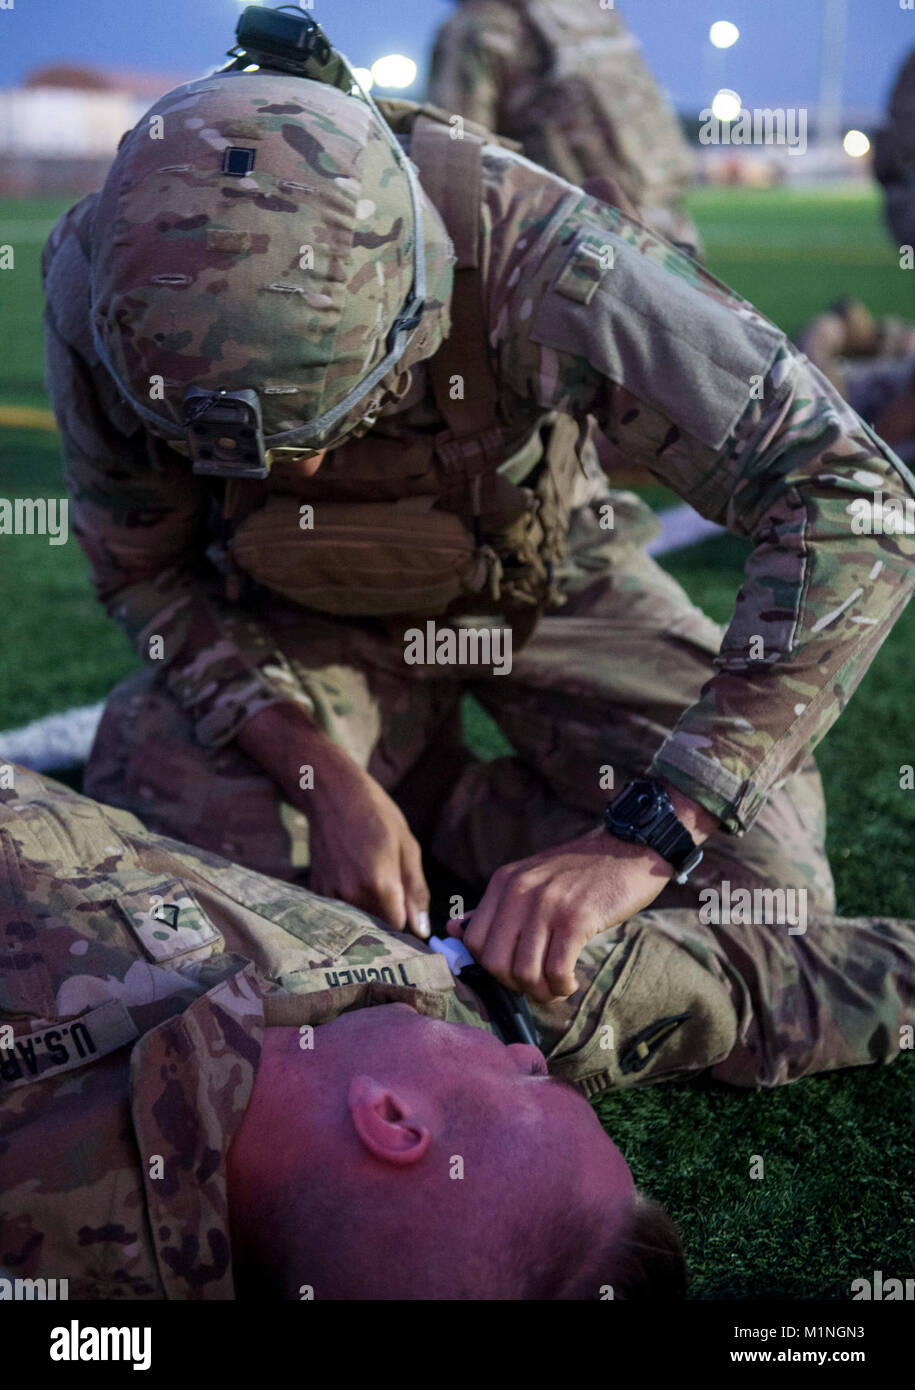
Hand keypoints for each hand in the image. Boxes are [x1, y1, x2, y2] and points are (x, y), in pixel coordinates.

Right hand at [236, 702, 429, 936]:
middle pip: (376, 927)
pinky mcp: (317, 890)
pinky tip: (353, 875)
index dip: (405, 921)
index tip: (407, 909)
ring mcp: (331, 894)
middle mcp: (353, 895)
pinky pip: (340, 910)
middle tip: (390, 890)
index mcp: (380, 885)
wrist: (332, 794)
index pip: (397, 927)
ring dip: (367, 910)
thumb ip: (416, 892)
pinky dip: (350, 902)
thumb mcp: (407, 847)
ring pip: (357, 920)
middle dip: (387, 917)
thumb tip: (421, 930)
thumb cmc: (377, 815)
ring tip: (370, 876)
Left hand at [446, 829, 669, 1002]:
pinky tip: (571, 981)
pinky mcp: (576, 918)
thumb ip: (495, 907)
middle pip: (495, 963)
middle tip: (537, 985)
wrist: (628, 848)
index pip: (474, 942)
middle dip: (515, 986)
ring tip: (557, 986)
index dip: (490, 969)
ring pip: (524, 972)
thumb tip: (453, 930)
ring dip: (541, 992)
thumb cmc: (581, 872)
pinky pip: (556, 971)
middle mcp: (519, 891)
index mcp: (503, 882)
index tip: (514, 974)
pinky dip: (562, 987)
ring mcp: (547, 904)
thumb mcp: (531, 879)